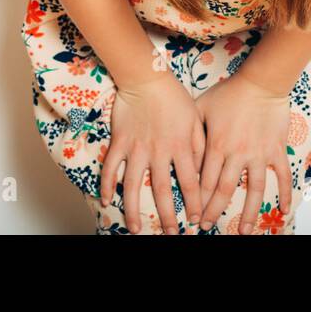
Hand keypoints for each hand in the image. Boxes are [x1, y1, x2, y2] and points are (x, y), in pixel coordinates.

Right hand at [100, 73, 205, 233]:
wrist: (146, 77)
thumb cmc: (174, 96)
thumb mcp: (196, 118)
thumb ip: (200, 145)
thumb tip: (205, 169)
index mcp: (182, 147)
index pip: (191, 183)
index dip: (195, 204)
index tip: (197, 221)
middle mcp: (159, 152)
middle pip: (163, 191)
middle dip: (168, 216)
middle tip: (171, 234)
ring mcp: (137, 148)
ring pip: (134, 186)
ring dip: (134, 210)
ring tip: (135, 229)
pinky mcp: (120, 142)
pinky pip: (111, 167)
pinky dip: (107, 184)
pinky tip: (105, 200)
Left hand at [193, 74, 291, 233]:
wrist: (261, 83)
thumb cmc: (229, 92)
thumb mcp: (201, 107)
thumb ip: (192, 130)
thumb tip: (180, 149)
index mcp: (217, 145)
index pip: (205, 181)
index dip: (198, 201)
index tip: (193, 217)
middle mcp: (237, 154)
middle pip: (225, 190)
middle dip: (215, 211)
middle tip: (208, 227)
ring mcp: (259, 154)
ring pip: (254, 189)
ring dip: (249, 213)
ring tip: (245, 232)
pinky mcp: (276, 150)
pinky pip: (282, 176)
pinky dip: (284, 194)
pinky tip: (283, 211)